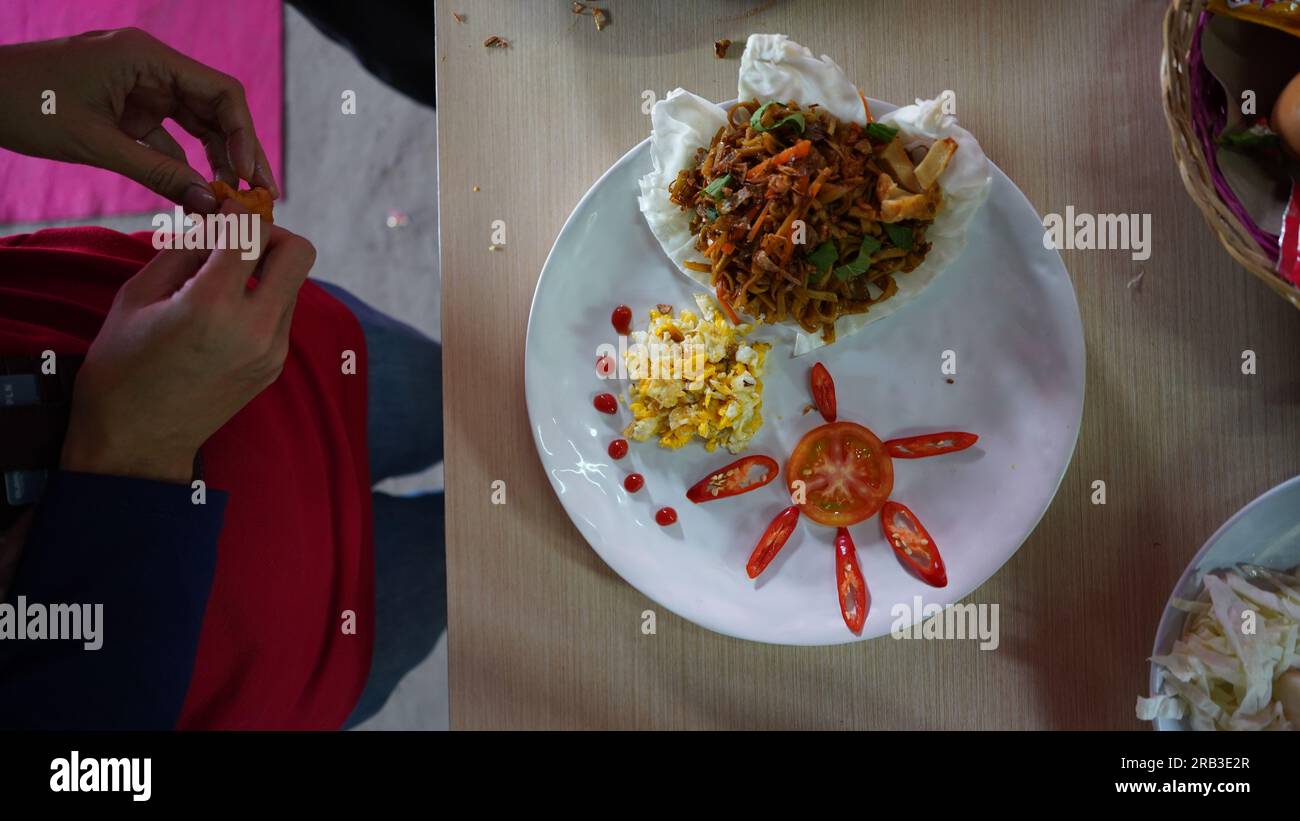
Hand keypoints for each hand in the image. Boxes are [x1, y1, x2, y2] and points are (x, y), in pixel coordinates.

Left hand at [0, 27, 276, 212]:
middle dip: (240, 152)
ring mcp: (139, 86)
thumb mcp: (97, 145)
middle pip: (216, 108)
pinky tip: (200, 193)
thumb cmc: (25, 106)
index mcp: (147, 57)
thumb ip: (158, 174)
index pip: (221, 92)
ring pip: (197, 123)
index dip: (244, 136)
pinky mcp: (125, 106)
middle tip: (261, 196)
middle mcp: (150, 66)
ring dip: (217, 161)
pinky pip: (168, 135)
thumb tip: (210, 206)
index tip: (250, 179)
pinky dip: (184, 163)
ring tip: (235, 200)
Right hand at [60, 201, 314, 483]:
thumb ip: (185, 249)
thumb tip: (219, 218)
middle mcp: (255, 328)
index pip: (256, 231)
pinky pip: (283, 313)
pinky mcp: (275, 366)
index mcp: (213, 305)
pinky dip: (262, 298)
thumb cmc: (121, 366)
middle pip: (300, 253)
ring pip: (294, 283)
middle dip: (271, 235)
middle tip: (235, 240)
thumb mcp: (137, 295)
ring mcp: (272, 351)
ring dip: (266, 268)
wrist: (135, 442)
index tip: (220, 210)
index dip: (239, 212)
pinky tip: (223, 310)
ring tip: (219, 279)